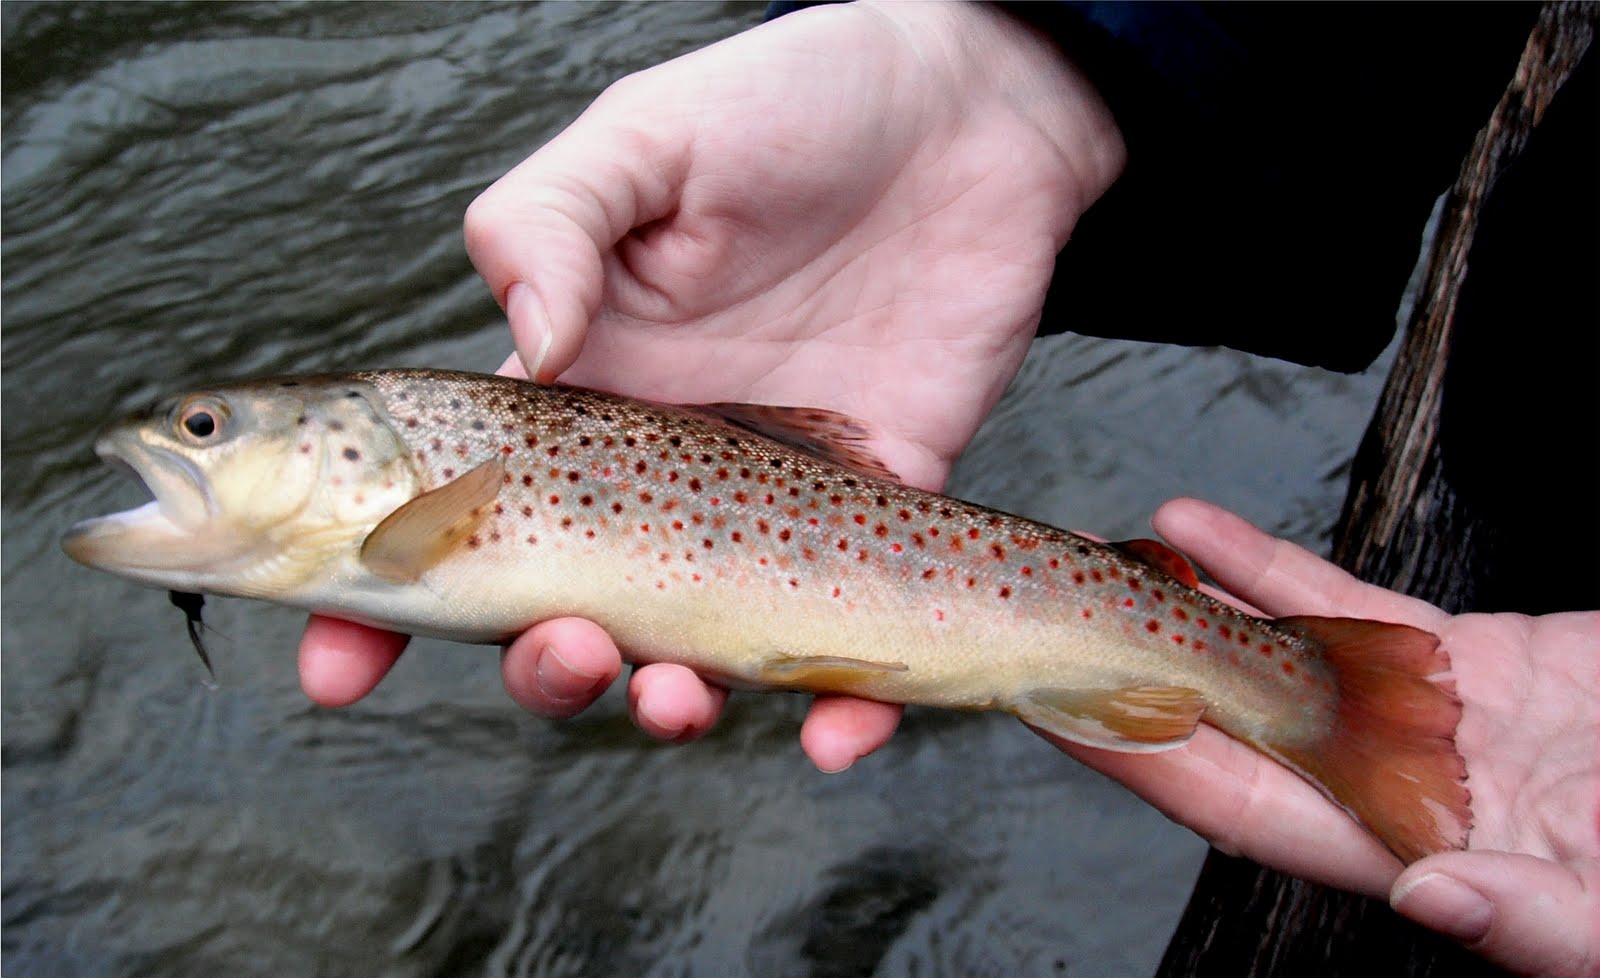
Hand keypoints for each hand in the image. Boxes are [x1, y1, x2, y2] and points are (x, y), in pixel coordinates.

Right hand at [299, 0, 1125, 769]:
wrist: (968, 116)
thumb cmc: (791, 107)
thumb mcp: (643, 139)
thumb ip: (549, 229)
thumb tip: (524, 358)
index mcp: (578, 386)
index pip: (455, 508)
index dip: (381, 598)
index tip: (332, 668)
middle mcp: (657, 463)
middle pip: (568, 603)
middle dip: (542, 662)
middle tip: (566, 650)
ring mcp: (764, 502)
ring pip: (695, 647)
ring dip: (667, 702)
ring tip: (672, 694)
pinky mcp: (881, 515)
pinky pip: (852, 642)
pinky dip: (845, 711)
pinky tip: (837, 733)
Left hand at [1059, 498, 1594, 977]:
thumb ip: (1545, 923)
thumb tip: (1430, 898)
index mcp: (1426, 862)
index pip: (1250, 810)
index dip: (1151, 763)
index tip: (1061, 712)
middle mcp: (1403, 794)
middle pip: (1237, 728)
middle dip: (1140, 674)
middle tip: (1041, 618)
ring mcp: (1430, 722)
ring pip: (1280, 655)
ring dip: (1188, 608)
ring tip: (1099, 556)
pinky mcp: (1474, 659)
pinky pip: (1351, 606)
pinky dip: (1274, 570)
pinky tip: (1201, 533)